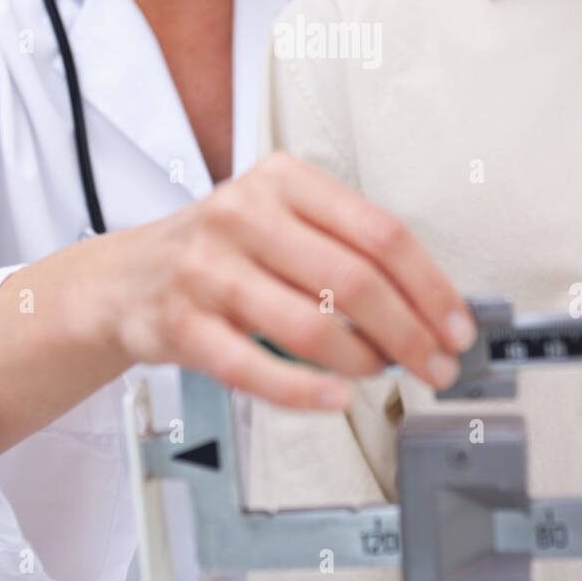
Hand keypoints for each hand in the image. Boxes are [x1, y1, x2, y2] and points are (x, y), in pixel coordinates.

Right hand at [98, 151, 475, 409]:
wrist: (125, 278)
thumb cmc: (219, 250)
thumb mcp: (279, 218)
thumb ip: (345, 247)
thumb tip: (427, 307)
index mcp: (282, 181)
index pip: (379, 232)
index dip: (430, 286)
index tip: (456, 325)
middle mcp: (242, 215)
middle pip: (354, 281)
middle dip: (411, 333)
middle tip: (437, 364)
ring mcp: (207, 270)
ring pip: (311, 326)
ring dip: (364, 363)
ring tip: (384, 374)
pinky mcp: (180, 323)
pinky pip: (253, 367)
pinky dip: (303, 392)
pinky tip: (334, 399)